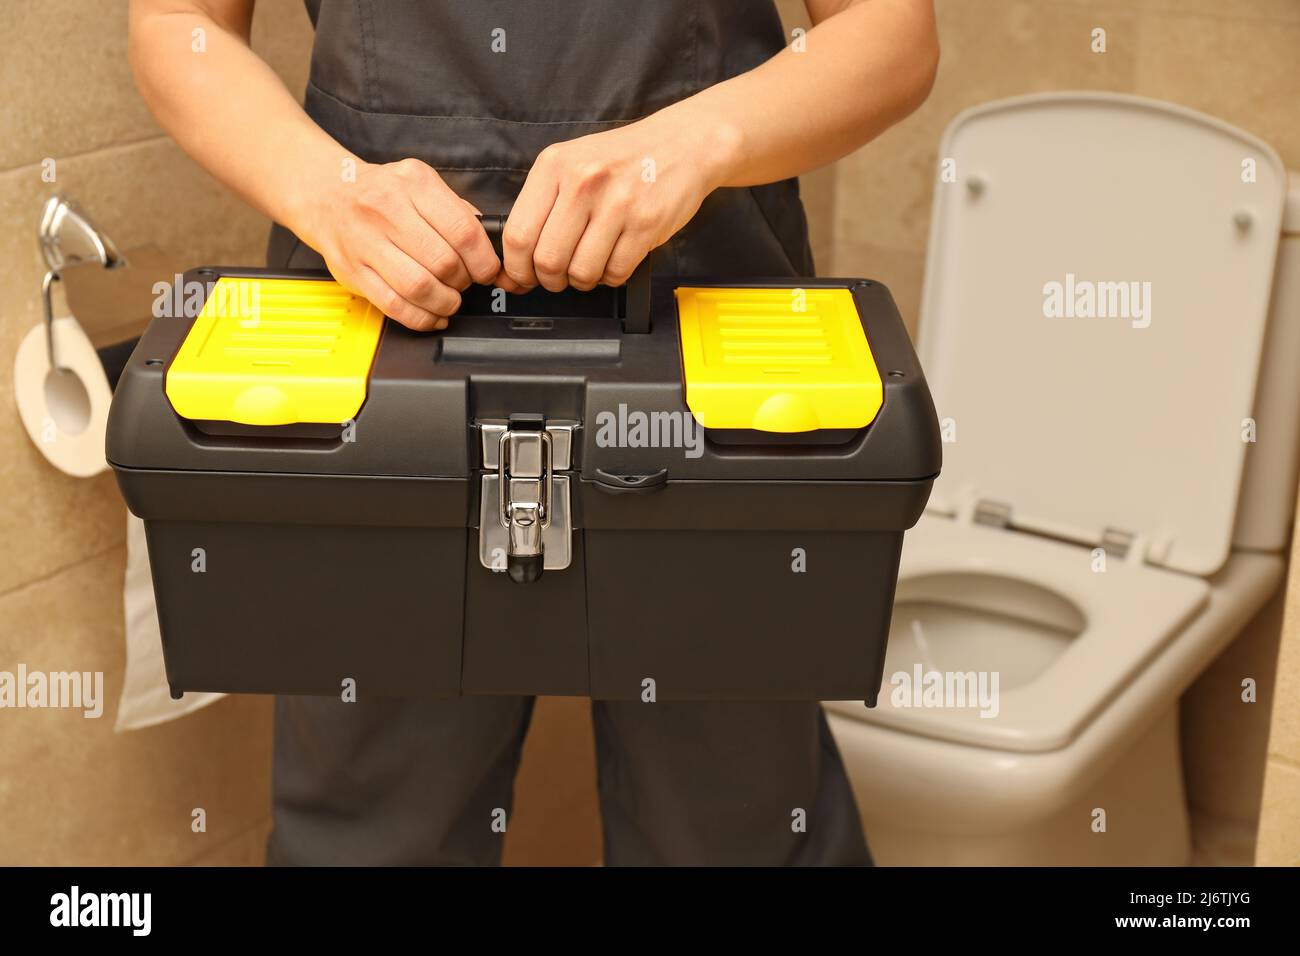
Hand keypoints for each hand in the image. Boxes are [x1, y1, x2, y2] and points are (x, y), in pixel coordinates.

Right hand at [297, 158, 500, 329]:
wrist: (327, 194)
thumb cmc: (381, 192)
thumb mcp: (420, 183)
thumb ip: (454, 210)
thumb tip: (487, 246)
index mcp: (413, 183)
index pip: (463, 230)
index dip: (484, 261)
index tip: (488, 271)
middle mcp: (387, 209)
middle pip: (443, 262)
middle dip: (464, 282)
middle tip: (465, 283)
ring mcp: (366, 241)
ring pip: (419, 287)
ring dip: (445, 302)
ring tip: (450, 300)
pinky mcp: (353, 271)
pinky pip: (394, 305)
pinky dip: (421, 318)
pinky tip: (432, 315)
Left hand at [495, 113, 739, 292]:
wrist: (682, 143)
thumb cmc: (625, 158)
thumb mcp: (572, 163)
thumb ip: (543, 206)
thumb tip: (515, 260)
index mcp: (555, 165)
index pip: (518, 234)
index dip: (516, 268)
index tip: (520, 278)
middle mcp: (583, 182)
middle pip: (547, 260)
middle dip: (549, 280)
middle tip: (557, 277)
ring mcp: (617, 204)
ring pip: (581, 272)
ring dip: (582, 281)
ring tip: (589, 266)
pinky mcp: (646, 224)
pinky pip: (616, 272)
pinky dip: (611, 277)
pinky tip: (613, 259)